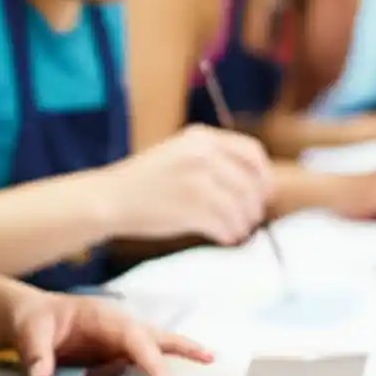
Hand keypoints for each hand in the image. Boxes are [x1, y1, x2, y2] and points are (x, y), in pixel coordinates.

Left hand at [10, 292, 214, 375]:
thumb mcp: (29, 332)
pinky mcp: (114, 353)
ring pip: (154, 346)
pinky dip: (158, 372)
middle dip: (183, 347)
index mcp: (103, 317)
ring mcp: (118, 340)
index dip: (155, 367)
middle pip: (155, 337)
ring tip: (209, 360)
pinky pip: (141, 363)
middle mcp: (117, 327)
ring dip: (180, 354)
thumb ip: (36, 354)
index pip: (136, 341)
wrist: (30, 317)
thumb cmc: (33, 320)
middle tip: (211, 358)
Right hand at [97, 125, 273, 245]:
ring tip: (236, 231)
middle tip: (250, 219)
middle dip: (254, 206)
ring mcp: (197, 182)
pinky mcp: (191, 209)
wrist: (111, 198)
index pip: (251, 153)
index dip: (264, 176)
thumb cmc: (146, 182)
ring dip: (242, 223)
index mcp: (201, 138)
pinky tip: (224, 237)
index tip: (264, 193)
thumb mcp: (179, 154)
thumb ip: (214, 161)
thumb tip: (258, 186)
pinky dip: (229, 235)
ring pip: (240, 208)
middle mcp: (202, 155)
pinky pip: (225, 225)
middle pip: (250, 184)